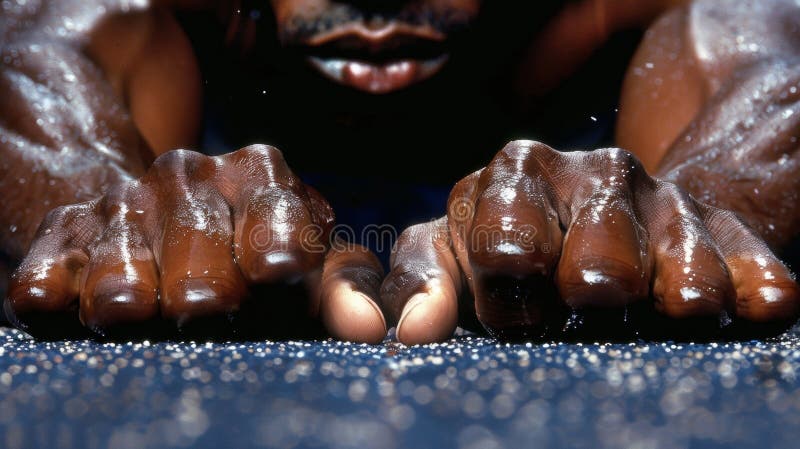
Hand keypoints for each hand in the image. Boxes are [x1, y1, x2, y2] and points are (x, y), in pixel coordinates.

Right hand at [5, 145, 386, 342]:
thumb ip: (341, 287)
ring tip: (132, 308)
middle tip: (206, 306)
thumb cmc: (252, 247)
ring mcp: (122, 202)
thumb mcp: (308, 253)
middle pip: (196, 241)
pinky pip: (51, 266)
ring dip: (128, 285)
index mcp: (259, 175)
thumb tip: (366, 331)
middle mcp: (187, 177)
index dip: (275, 243)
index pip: (275, 212)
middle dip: (203, 277)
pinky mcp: (64, 232)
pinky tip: (60, 299)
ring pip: (122, 256)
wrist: (165, 213)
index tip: (279, 270)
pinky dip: (57, 285)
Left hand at [382, 141, 799, 343]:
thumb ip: (416, 283)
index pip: (508, 244)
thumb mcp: (447, 251)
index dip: (508, 295)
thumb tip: (400, 334)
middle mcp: (594, 172)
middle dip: (588, 291)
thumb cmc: (506, 244)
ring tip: (662, 309)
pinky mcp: (720, 227)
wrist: (593, 211)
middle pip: (599, 257)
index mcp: (515, 171)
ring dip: (668, 295)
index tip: (513, 316)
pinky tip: (749, 303)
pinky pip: (743, 259)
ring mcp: (663, 198)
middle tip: (580, 305)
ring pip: (675, 260)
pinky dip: (744, 285)